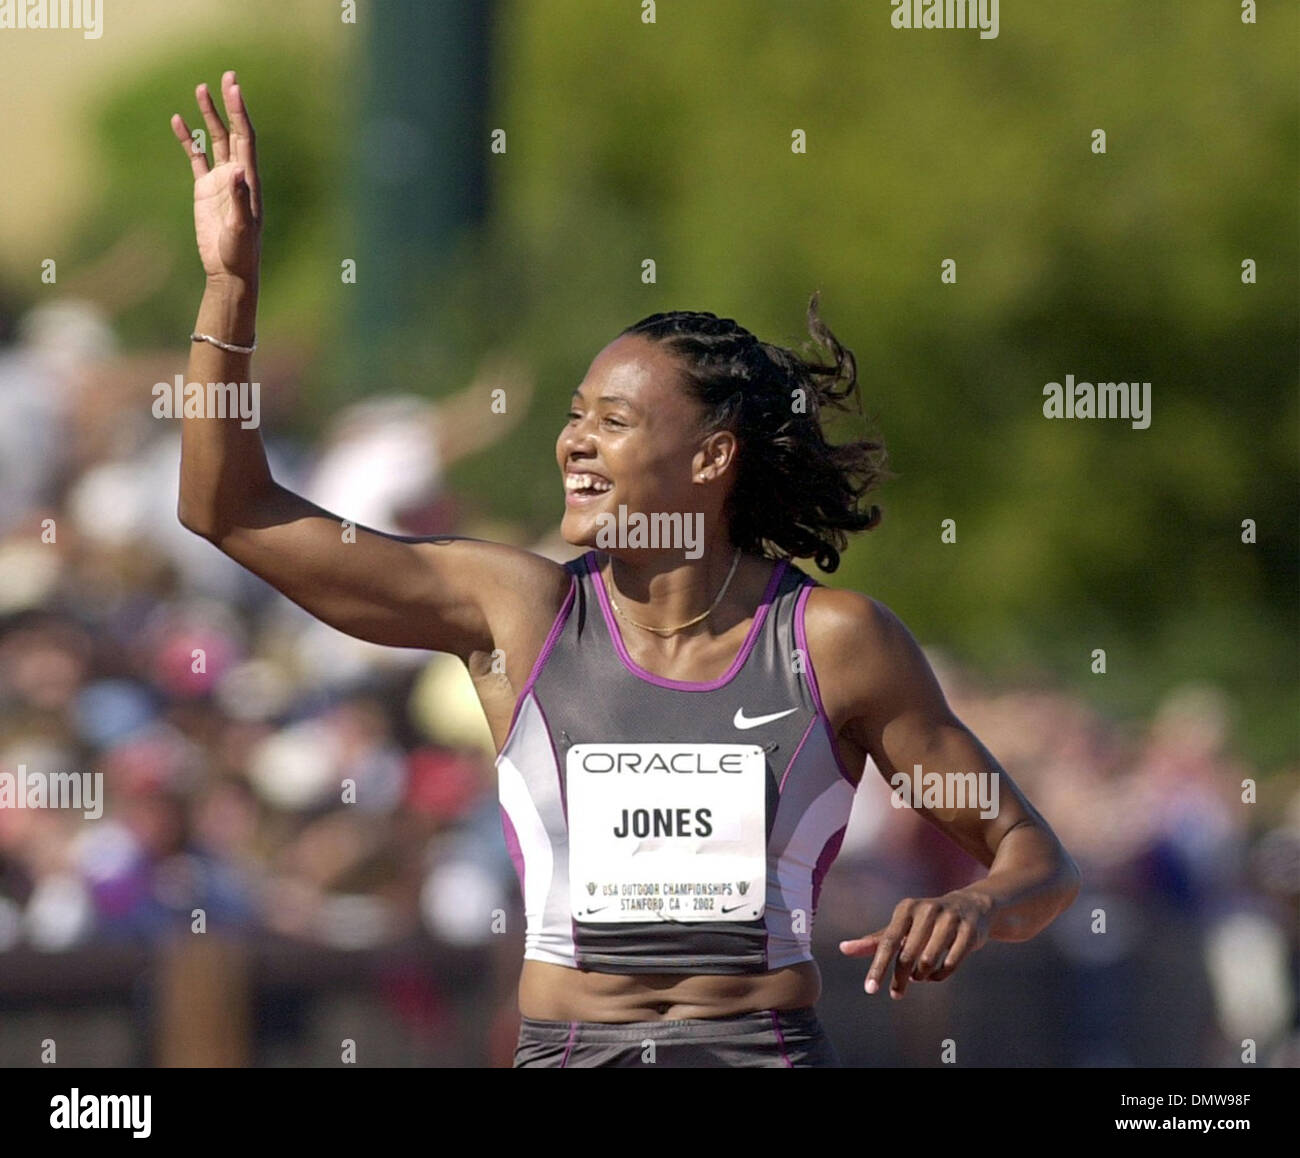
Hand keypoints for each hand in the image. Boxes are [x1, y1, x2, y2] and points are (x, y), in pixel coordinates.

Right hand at [170, 70, 261, 283]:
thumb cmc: (239, 252)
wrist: (228, 270)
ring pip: (216, 140)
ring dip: (209, 116)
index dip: (240, 112)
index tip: (234, 87)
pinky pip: (196, 158)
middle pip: (234, 132)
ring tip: (200, 88)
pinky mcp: (205, 189)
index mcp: (250, 180)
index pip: (247, 138)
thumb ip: (240, 199)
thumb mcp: (241, 227)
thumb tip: (237, 170)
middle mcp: (238, 175)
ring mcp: (221, 181)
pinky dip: (188, 139)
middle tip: (227, 76)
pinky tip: (178, 121)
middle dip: (230, 105)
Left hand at [839, 890, 992, 998]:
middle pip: (907, 955)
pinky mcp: (968, 931)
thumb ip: (875, 940)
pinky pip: (951, 963)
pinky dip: (940, 975)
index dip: (878, 967)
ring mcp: (950, 919)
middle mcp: (927, 910)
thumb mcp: (902, 926)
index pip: (887, 941)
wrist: (971, 907)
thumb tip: (843, 949)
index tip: (870, 989)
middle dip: (899, 979)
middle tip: (895, 994)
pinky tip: (935, 975)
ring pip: (928, 961)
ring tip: (918, 976)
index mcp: (906, 908)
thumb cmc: (926, 922)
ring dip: (920, 976)